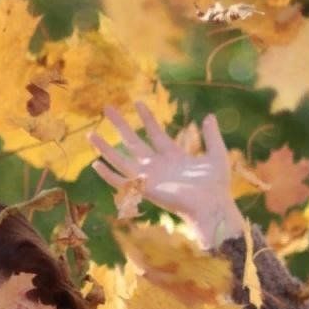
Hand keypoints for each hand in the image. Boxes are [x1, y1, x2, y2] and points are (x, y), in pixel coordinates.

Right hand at [89, 103, 243, 246]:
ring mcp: (150, 178)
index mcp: (173, 157)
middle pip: (134, 142)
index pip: (155, 133)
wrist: (214, 205)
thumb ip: (212, 136)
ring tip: (91, 134)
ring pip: (122, 160)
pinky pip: (122, 182)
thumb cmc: (217, 186)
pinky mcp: (146, 189)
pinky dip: (109, 175)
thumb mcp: (217, 155)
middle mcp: (159, 166)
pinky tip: (96, 164)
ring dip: (106, 148)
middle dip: (120, 125)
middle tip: (107, 108)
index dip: (147, 118)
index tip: (138, 102)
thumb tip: (209, 116)